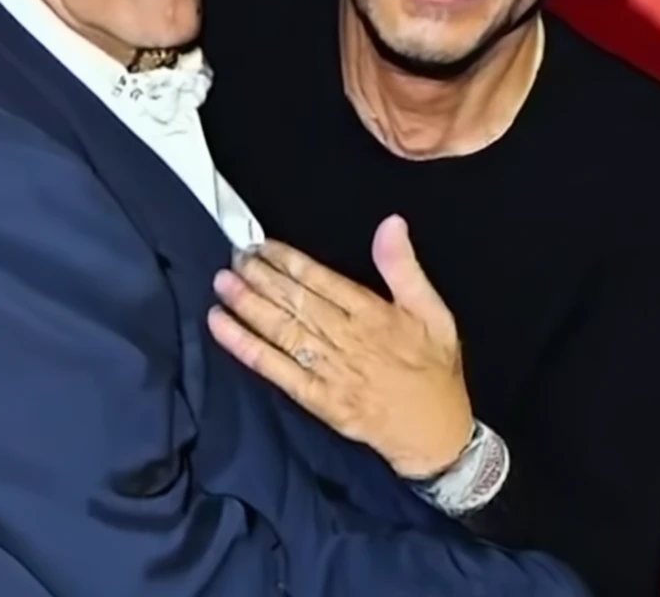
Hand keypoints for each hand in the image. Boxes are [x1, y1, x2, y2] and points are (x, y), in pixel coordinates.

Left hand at [207, 214, 472, 478]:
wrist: (437, 436)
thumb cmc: (434, 369)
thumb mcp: (434, 312)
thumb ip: (405, 267)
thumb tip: (391, 224)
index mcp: (372, 314)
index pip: (321, 279)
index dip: (288, 260)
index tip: (262, 244)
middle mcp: (346, 339)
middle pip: (295, 302)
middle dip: (260, 277)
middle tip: (232, 256)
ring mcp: (328, 370)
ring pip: (281, 330)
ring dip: (248, 305)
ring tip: (223, 283)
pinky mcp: (316, 399)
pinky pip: (275, 370)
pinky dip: (246, 347)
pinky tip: (222, 327)